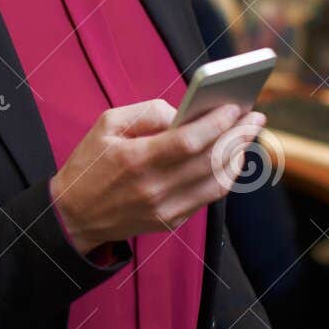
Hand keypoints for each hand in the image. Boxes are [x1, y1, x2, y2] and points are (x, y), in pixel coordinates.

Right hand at [48, 98, 266, 254]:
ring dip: (238, 157)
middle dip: (237, 136)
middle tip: (254, 118)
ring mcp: (164, 209)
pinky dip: (226, 176)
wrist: (74, 214)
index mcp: (135, 159)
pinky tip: (231, 159)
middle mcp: (153, 188)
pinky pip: (208, 197)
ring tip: (246, 136)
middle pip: (210, 160)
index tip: (235, 107)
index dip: (217, 123)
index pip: (188, 141)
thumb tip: (184, 112)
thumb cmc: (90, 162)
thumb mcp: (106, 125)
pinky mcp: (170, 221)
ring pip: (216, 182)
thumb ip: (146, 113)